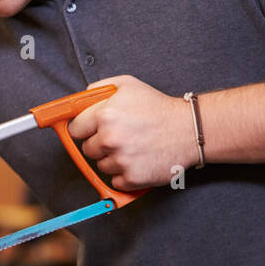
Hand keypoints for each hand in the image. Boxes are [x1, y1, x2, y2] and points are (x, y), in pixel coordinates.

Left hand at [67, 75, 200, 190]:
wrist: (190, 130)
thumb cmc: (158, 107)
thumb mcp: (127, 85)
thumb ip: (98, 90)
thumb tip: (77, 100)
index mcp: (104, 115)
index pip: (75, 130)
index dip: (84, 129)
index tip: (92, 130)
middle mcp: (109, 138)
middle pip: (87, 149)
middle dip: (99, 144)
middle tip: (120, 137)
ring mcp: (121, 160)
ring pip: (101, 166)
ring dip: (112, 160)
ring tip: (133, 147)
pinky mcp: (132, 178)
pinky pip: (115, 180)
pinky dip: (124, 174)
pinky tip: (138, 160)